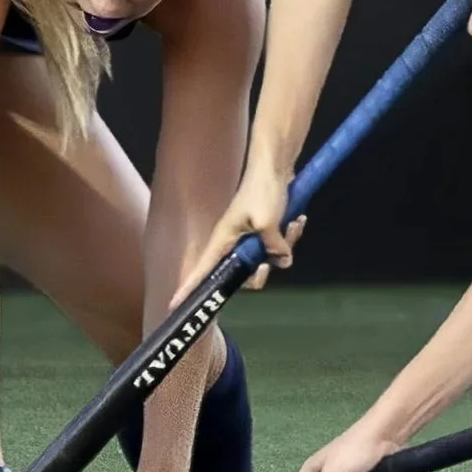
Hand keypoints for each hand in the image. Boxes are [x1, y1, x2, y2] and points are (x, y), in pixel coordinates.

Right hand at [174, 166, 305, 305]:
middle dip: (263, 269)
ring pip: (267, 259)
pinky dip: (290, 234)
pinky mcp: (266, 230)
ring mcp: (250, 237)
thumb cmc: (263, 190)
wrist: (277, 166)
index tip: (174, 306)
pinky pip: (279, 245)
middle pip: (245, 274)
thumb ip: (272, 247)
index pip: (202, 270)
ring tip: (292, 224)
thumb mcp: (267, 222)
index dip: (189, 288)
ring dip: (284, 245)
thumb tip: (282, 260)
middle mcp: (234, 243)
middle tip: (271, 261)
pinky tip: (297, 220)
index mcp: (224, 240)